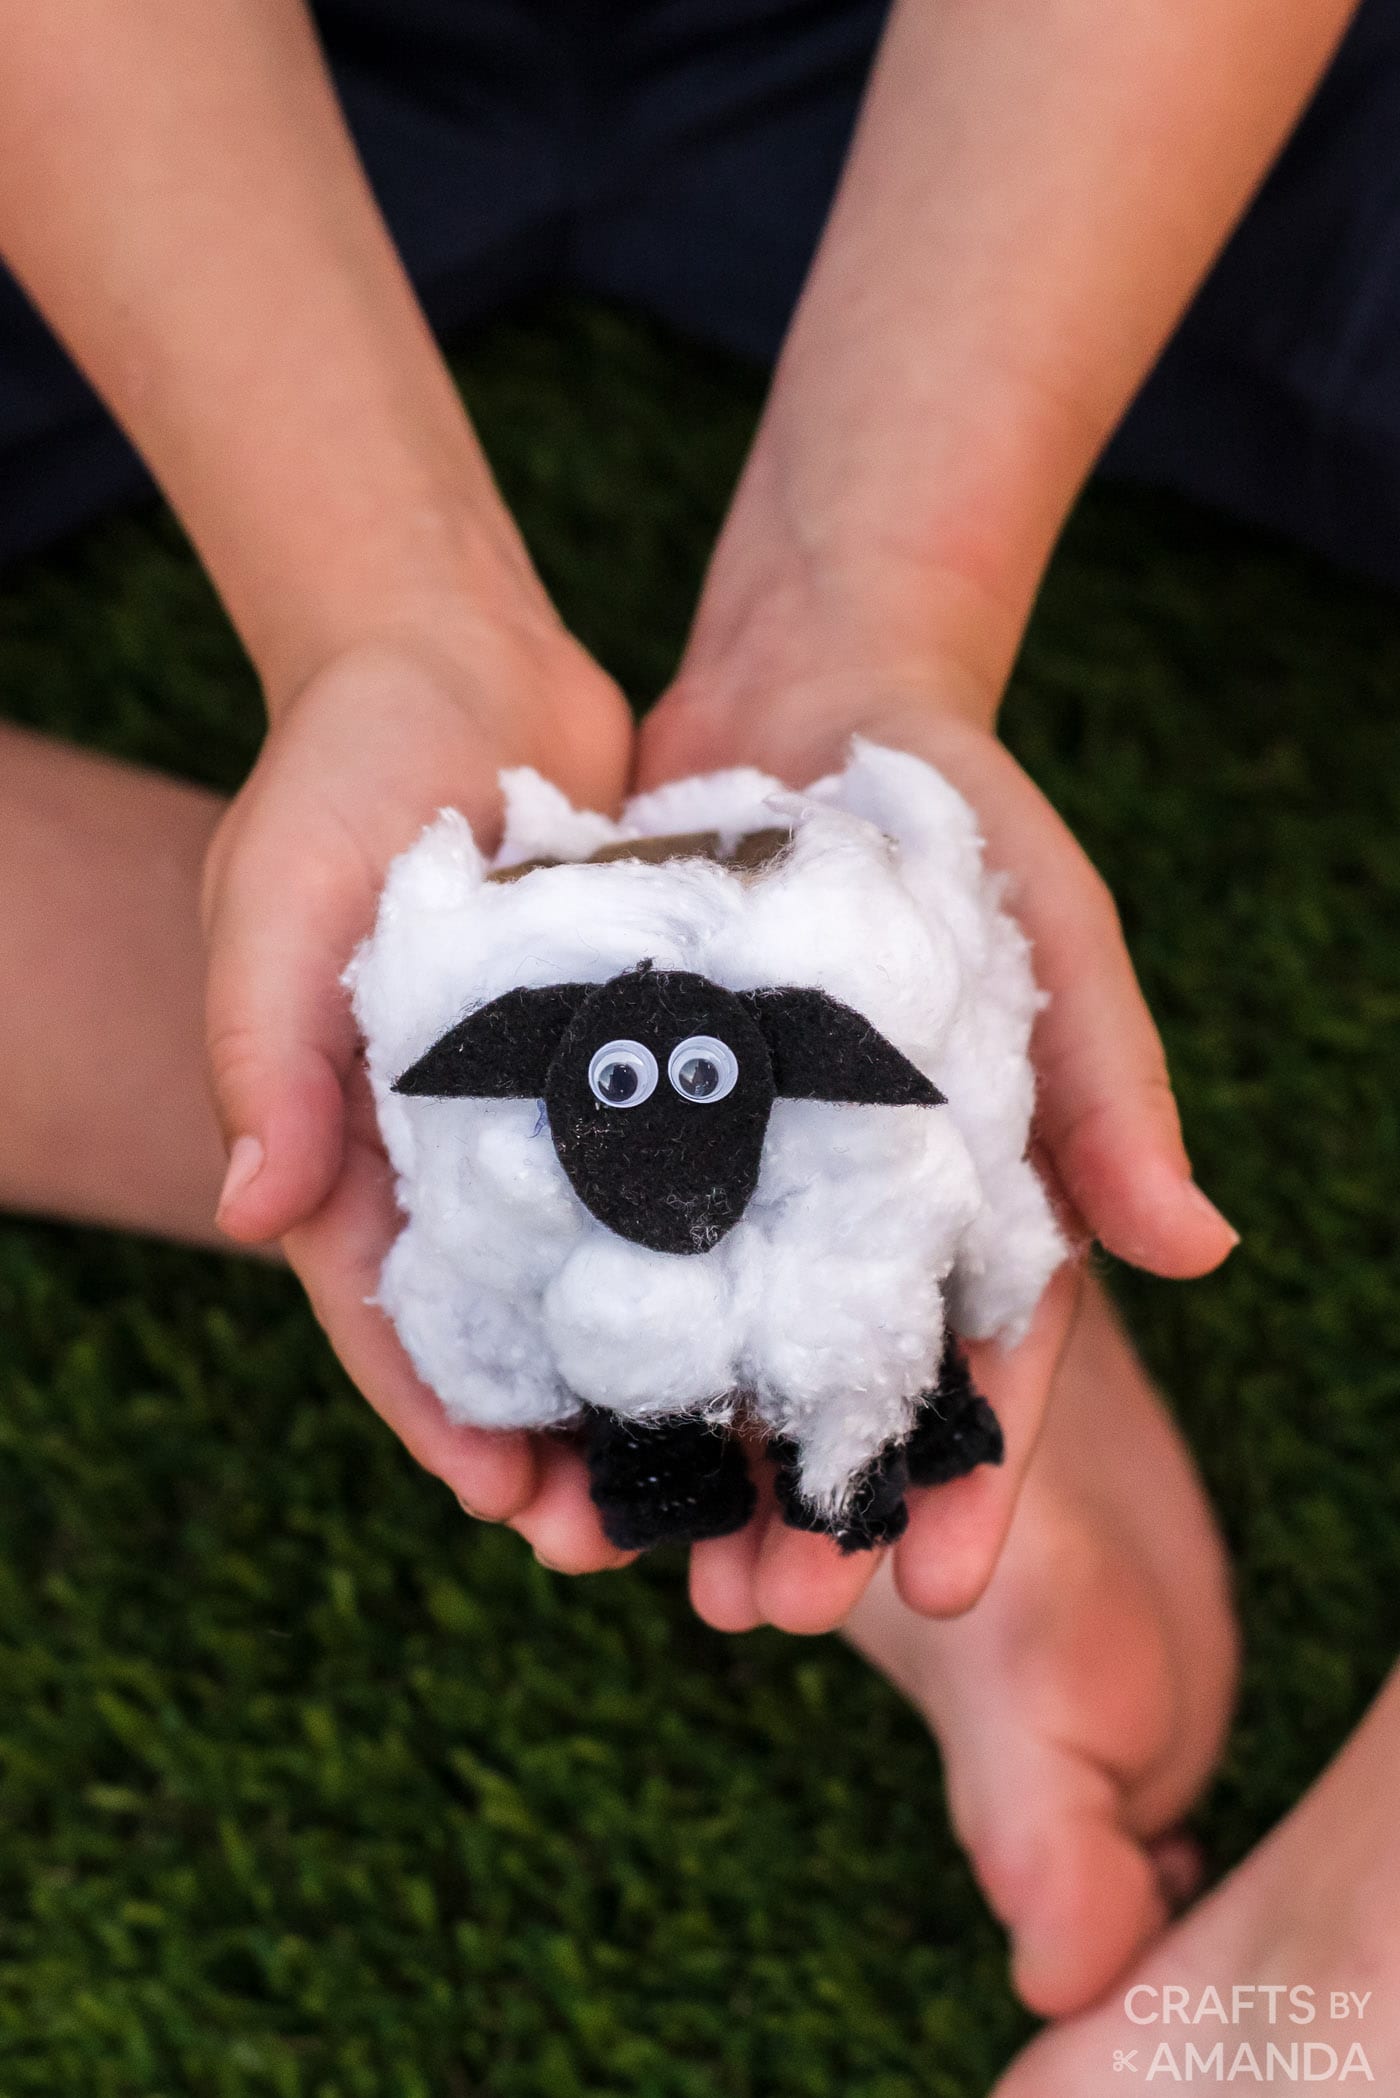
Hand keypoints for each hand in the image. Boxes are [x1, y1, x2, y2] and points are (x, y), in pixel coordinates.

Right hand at [203, 617, 650, 1566]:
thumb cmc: (334, 774)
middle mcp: (458, 1152)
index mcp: (351, 1146)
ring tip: (732, 1475)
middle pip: (511, 1332)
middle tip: (636, 1542)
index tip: (505, 1508)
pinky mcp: (641, 1050)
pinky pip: (690, 1170)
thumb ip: (266, 1051)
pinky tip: (797, 1320)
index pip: (388, 1314)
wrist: (448, 656)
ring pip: (612, 1276)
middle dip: (562, 1441)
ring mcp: (555, 1107)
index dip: (438, 1419)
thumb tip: (254, 1215)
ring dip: (660, 1378)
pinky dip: (729, 1247)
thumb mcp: (279, 899)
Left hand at [634, 637, 1237, 1633]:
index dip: (973, 1480)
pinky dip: (592, 1349)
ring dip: (692, 1472)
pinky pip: (616, 1260)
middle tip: (763, 1616)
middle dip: (811, 1517)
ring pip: (722, 1362)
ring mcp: (748, 1179)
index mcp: (976, 1193)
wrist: (803, 699)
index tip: (943, 1592)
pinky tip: (547, 1431)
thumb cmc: (959, 819)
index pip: (985, 1366)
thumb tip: (1198, 1250)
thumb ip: (1111, 1086)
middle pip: (839, 1399)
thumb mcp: (1053, 931)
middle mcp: (858, 1213)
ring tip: (644, 1572)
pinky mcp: (644, 1132)